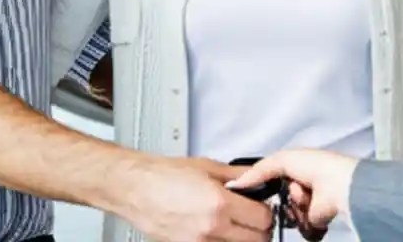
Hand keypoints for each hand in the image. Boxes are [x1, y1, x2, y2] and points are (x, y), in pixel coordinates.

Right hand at [109, 155, 272, 241]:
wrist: (135, 188)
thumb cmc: (163, 175)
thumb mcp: (208, 167)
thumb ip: (238, 175)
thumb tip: (257, 177)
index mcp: (219, 204)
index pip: (263, 218)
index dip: (267, 212)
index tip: (263, 207)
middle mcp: (211, 228)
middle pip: (257, 240)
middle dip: (260, 228)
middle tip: (253, 217)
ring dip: (243, 238)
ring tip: (235, 223)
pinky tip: (219, 231)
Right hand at [226, 150, 358, 233]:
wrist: (338, 185)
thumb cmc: (316, 166)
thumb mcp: (281, 159)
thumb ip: (258, 170)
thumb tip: (235, 184)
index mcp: (297, 172)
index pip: (273, 184)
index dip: (266, 187)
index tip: (259, 189)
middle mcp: (304, 190)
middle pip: (279, 202)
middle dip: (284, 198)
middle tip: (295, 189)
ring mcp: (310, 207)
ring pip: (288, 216)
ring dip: (295, 207)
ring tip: (306, 198)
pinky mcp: (316, 223)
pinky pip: (301, 228)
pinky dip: (304, 220)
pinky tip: (311, 209)